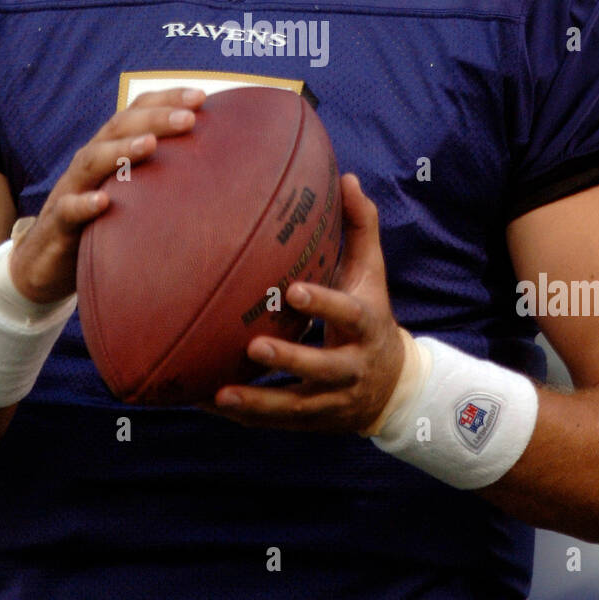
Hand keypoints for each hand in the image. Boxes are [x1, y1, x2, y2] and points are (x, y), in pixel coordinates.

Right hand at [8, 87, 205, 303]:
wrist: (44, 263)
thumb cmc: (99, 223)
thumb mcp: (130, 194)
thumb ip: (161, 177)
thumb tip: (217, 171)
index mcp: (110, 150)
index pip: (136, 112)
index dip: (166, 100)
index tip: (203, 96)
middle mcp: (90, 162)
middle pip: (119, 128)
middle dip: (154, 118)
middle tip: (190, 117)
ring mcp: (71, 190)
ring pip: (92, 160)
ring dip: (122, 150)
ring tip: (152, 144)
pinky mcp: (58, 224)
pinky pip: (69, 210)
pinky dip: (85, 204)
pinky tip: (105, 202)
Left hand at [199, 174, 406, 433]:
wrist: (394, 388)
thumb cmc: (371, 316)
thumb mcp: (372, 274)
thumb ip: (360, 227)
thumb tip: (345, 178)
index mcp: (366, 325)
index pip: (348, 314)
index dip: (323, 305)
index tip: (293, 291)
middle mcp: (352, 367)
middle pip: (323, 367)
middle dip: (290, 358)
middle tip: (252, 345)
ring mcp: (332, 400)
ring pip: (295, 405)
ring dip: (258, 401)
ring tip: (220, 392)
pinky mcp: (311, 421)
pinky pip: (274, 421)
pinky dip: (242, 414)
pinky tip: (204, 402)